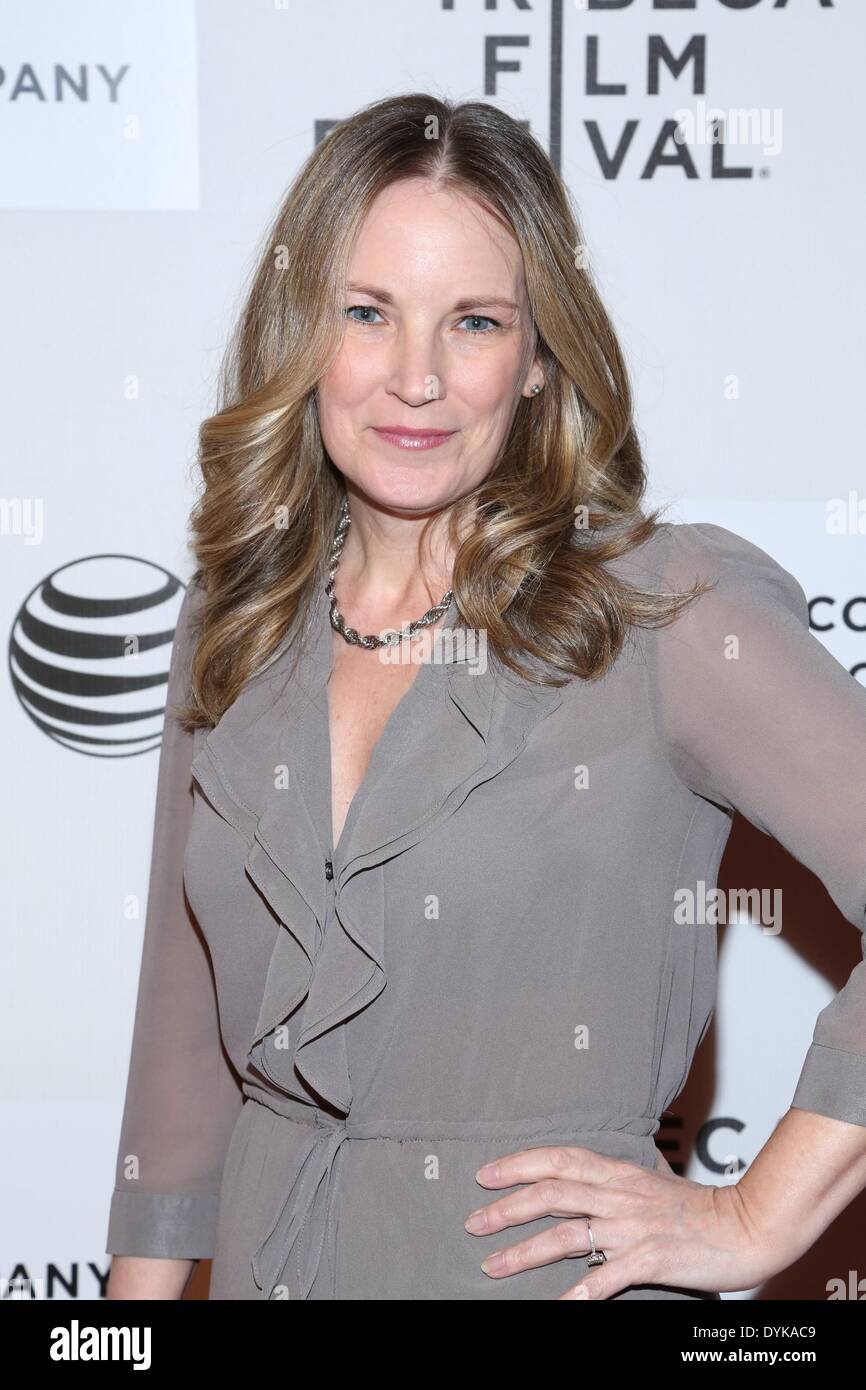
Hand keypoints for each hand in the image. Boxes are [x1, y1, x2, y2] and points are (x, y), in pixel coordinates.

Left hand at [463, 1144, 782, 1298]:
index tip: (484, 1174)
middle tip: (473, 1222)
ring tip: (492, 1266)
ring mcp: (633, 1228)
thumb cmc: (697, 1208)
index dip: (518, 1164)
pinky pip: (605, 1278)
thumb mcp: (648, 1183)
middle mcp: (620, 1195)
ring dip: (524, 1252)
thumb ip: (612, 1185)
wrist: (745, 1225)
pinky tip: (555, 1306)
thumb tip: (576, 1187)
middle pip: (551, 1194)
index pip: (558, 1159)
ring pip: (566, 1235)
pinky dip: (578, 1293)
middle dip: (506, 1209)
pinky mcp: (650, 1259)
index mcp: (618, 1172)